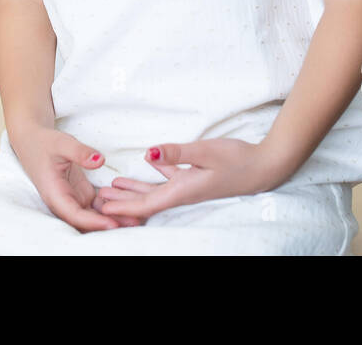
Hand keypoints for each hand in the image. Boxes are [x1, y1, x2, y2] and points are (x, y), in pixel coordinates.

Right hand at [8, 125, 144, 231]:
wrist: (34, 141)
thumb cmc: (44, 143)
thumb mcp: (61, 143)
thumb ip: (79, 152)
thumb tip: (99, 160)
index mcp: (54, 193)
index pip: (74, 214)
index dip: (94, 222)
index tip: (113, 224)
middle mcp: (64, 202)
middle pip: (87, 221)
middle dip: (109, 225)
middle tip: (135, 222)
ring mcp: (73, 199)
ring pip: (94, 217)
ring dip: (114, 218)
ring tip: (139, 218)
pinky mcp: (81, 195)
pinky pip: (98, 206)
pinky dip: (113, 208)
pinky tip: (132, 208)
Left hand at [96, 138, 281, 220]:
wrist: (264, 166)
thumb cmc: (237, 160)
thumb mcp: (205, 152)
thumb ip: (177, 153)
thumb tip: (148, 155)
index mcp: (182, 191)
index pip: (147, 205)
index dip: (124, 208)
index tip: (103, 208)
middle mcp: (183, 192)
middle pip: (146, 202)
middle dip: (122, 202)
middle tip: (97, 200)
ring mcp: (190, 186)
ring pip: (155, 191)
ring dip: (134, 190)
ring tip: (113, 187)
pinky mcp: (196, 177)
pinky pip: (169, 179)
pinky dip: (154, 176)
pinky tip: (147, 167)